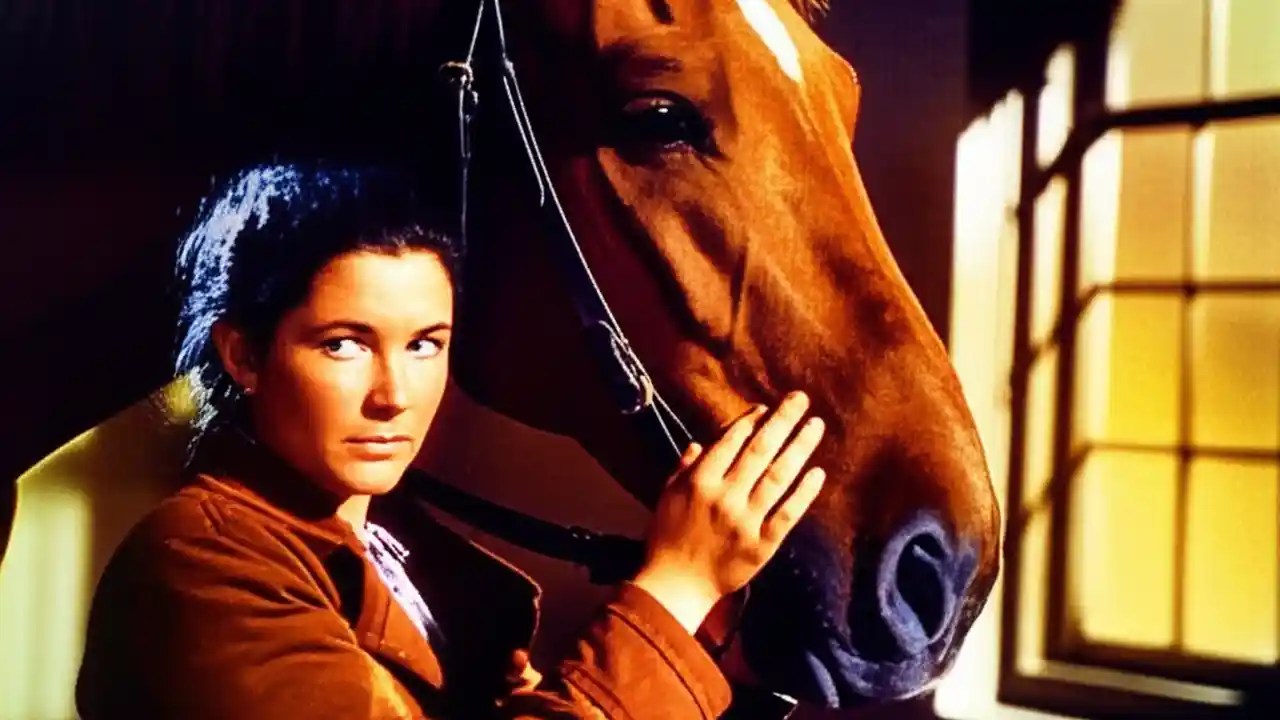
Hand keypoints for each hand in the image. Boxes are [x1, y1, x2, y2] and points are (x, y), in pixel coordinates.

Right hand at [632, 391, 826, 633]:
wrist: (677, 586)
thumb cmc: (667, 537)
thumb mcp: (666, 495)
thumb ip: (684, 467)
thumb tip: (702, 442)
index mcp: (699, 482)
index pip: (731, 442)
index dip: (751, 421)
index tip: (767, 407)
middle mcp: (724, 496)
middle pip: (760, 451)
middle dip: (782, 421)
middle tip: (801, 399)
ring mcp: (745, 521)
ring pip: (778, 477)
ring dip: (799, 448)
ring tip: (815, 426)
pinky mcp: (762, 545)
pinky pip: (787, 514)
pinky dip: (803, 493)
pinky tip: (818, 473)